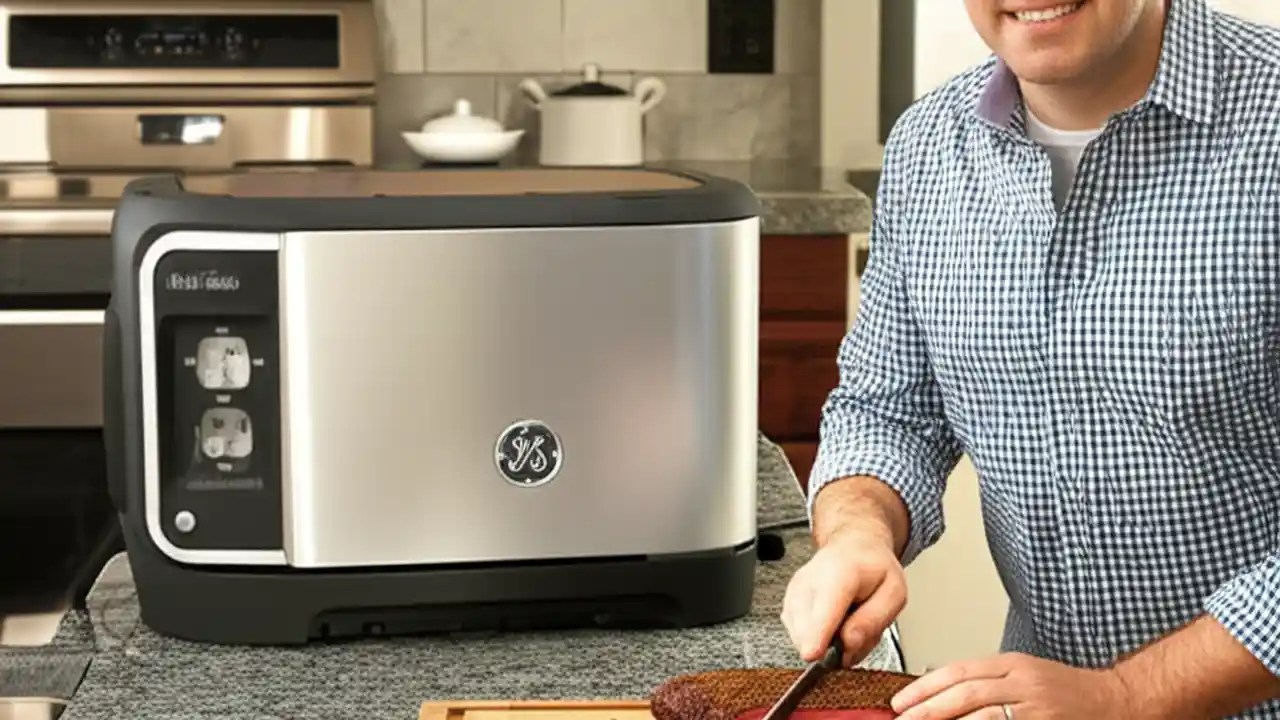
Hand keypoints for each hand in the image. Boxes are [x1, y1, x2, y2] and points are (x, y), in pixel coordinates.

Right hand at [780, 529, 905, 666]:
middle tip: (859, 631)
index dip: (817, 632)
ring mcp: (795, 592)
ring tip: (848, 623)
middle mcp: (810, 579)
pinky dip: (818, 639)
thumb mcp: (894, 593)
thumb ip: (873, 621)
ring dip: (827, 644)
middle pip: (808, 627)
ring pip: (802, 637)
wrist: (853, 549)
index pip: (826, 605)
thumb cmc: (874, 571)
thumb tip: (848, 645)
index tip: (811, 654)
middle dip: (834, 646)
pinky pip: (799, 636)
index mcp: (841, 572)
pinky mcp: (788, 604)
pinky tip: (834, 625)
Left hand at [890, 652, 1135, 719]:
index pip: (958, 671)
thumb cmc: (1066, 692)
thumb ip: (986, 683)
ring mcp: (1037, 708)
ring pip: (984, 716)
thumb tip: (939, 697)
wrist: (1115, 701)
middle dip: (929, 710)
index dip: (925, 687)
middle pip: (966, 693)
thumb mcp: (1023, 675)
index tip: (901, 703)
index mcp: (1012, 664)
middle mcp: (1023, 683)